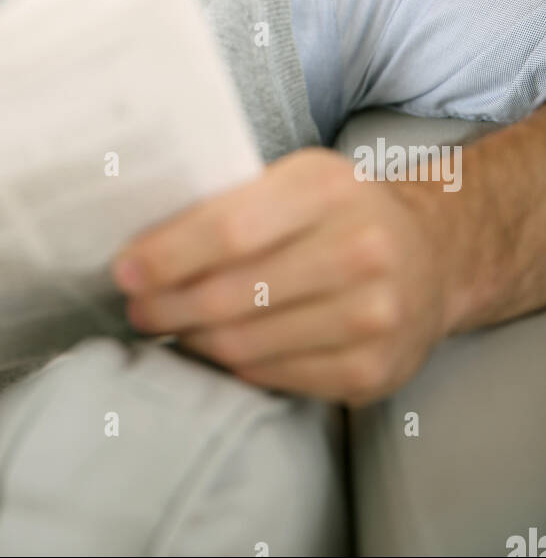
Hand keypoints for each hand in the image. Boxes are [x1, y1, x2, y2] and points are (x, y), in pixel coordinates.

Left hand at [111, 148, 452, 406]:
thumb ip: (233, 201)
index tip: (125, 269)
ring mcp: (372, 317)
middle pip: (232, 294)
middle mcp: (359, 251)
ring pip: (246, 344)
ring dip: (194, 340)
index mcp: (328, 189)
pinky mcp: (371, 371)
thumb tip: (145, 241)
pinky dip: (235, 367)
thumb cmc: (341, 212)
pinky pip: (274, 377)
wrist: (433, 257)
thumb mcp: (298, 179)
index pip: (229, 230)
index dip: (167, 255)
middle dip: (167, 305)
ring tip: (172, 328)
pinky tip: (220, 348)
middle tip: (138, 308)